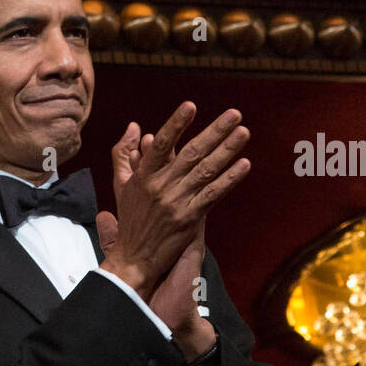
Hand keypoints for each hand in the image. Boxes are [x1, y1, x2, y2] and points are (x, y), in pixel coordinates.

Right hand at [95, 104, 249, 298]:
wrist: (133, 259)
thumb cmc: (130, 220)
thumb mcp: (121, 185)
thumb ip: (124, 153)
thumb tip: (135, 126)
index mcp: (143, 176)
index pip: (161, 144)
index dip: (176, 124)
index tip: (190, 106)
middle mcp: (160, 187)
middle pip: (191, 153)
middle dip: (214, 132)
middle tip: (234, 114)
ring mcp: (176, 203)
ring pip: (205, 171)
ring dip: (227, 150)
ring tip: (243, 132)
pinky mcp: (189, 219)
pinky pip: (213, 195)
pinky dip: (229, 179)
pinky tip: (244, 165)